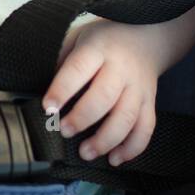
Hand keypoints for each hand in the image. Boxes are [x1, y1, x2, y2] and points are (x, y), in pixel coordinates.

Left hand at [42, 20, 158, 166]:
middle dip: (82, 118)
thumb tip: (44, 93)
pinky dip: (132, 148)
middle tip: (65, 131)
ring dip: (106, 140)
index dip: (62, 89)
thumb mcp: (79, 38)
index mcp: (98, 49)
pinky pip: (145, 128)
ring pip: (127, 117)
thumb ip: (62, 61)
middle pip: (104, 97)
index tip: (48, 108)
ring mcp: (138, 87)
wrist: (146, 36)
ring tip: (86, 153)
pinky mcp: (150, 102)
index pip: (79, 69)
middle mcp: (121, 68)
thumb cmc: (105, 41)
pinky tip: (115, 159)